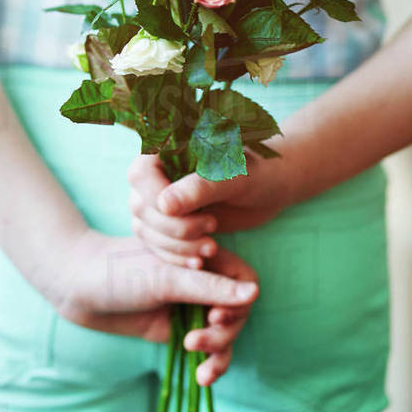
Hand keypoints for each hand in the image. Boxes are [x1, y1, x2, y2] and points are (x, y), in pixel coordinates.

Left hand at [48, 231, 257, 385]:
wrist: (77, 286)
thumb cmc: (116, 270)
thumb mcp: (162, 277)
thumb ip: (208, 287)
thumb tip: (255, 293)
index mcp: (202, 254)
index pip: (243, 278)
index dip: (238, 299)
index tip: (216, 313)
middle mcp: (201, 278)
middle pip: (238, 310)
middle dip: (225, 328)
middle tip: (199, 337)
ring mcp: (190, 305)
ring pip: (225, 332)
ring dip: (217, 347)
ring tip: (193, 351)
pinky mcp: (179, 327)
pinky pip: (207, 348)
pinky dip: (210, 362)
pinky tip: (203, 377)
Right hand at [127, 153, 292, 266]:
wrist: (271, 186)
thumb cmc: (256, 171)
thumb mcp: (233, 177)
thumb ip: (200, 188)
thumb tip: (165, 206)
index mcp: (165, 150)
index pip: (140, 176)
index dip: (157, 199)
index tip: (192, 213)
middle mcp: (154, 174)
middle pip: (140, 207)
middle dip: (174, 227)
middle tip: (212, 228)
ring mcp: (157, 200)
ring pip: (145, 229)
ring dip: (176, 246)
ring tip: (212, 248)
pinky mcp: (167, 223)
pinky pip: (156, 245)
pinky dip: (176, 257)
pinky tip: (200, 262)